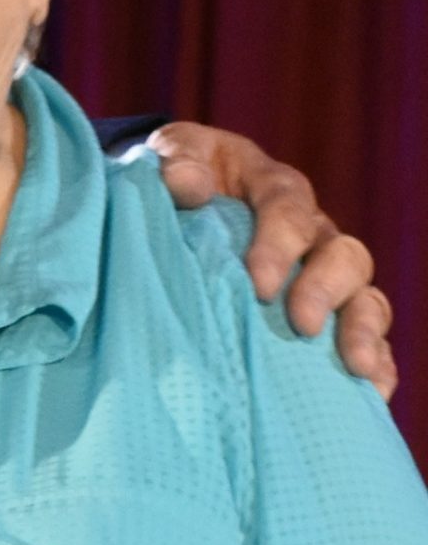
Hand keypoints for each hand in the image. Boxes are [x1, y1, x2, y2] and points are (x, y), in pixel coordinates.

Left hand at [149, 122, 396, 399]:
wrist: (173, 204)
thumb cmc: (174, 178)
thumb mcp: (167, 156)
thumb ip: (174, 162)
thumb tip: (189, 185)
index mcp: (270, 184)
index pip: (288, 207)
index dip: (279, 245)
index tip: (259, 284)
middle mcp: (310, 228)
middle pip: (341, 253)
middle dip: (324, 289)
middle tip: (301, 324)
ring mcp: (324, 271)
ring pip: (364, 294)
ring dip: (362, 328)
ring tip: (353, 364)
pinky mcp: (328, 311)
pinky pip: (368, 334)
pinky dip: (376, 360)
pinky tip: (370, 389)